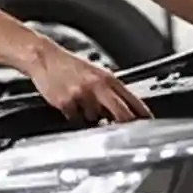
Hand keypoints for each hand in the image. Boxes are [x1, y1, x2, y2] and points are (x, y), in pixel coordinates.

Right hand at [24, 39, 152, 124]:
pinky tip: (70, 104)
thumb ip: (111, 91)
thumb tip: (127, 111)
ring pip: (96, 120)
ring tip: (82, 103)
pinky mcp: (66, 102)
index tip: (148, 126)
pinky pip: (76, 119)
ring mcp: (82, 95)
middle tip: (127, 134)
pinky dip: (74, 116)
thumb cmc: (70, 66)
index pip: (133, 101)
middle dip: (127, 126)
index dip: (143, 116)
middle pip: (122, 114)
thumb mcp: (96, 73)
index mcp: (108, 78)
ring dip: (92, 118)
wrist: (44, 58)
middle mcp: (98, 86)